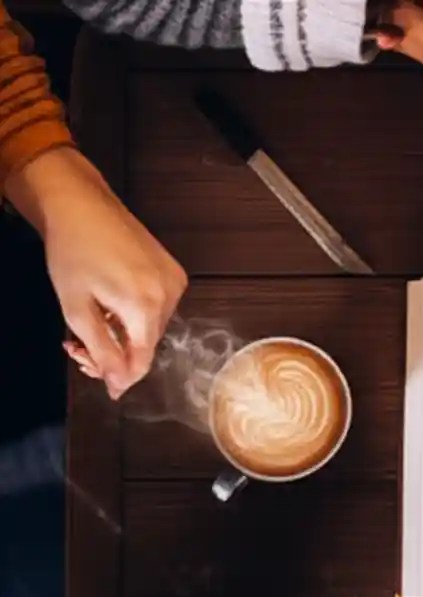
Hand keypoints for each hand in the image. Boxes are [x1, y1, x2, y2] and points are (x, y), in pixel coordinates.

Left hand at [3, 147, 185, 398]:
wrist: (82, 206)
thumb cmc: (72, 253)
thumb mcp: (75, 309)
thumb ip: (101, 350)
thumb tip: (118, 385)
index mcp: (145, 307)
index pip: (143, 360)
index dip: (123, 378)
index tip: (108, 390)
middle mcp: (170, 296)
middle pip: (147, 343)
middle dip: (117, 352)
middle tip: (79, 347)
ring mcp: (175, 281)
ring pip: (152, 326)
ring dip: (125, 333)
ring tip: (94, 321)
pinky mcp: (174, 271)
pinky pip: (158, 306)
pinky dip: (136, 313)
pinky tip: (112, 303)